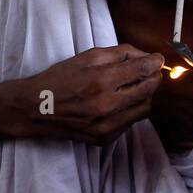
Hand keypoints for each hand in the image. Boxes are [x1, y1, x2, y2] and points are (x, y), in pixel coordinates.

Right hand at [20, 45, 162, 143]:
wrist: (35, 109)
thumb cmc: (58, 79)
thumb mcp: (85, 57)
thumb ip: (118, 54)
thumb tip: (146, 56)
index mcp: (101, 81)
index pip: (143, 69)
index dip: (155, 62)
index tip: (157, 59)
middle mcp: (107, 105)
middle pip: (149, 89)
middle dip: (153, 77)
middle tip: (149, 71)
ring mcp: (107, 125)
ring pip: (144, 108)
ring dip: (145, 95)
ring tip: (134, 86)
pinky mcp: (105, 138)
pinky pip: (131, 122)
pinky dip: (131, 110)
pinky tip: (119, 102)